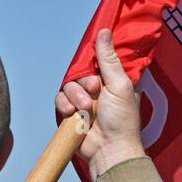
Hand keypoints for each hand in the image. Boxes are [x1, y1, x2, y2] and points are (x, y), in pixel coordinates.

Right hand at [55, 28, 145, 180]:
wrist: (109, 150)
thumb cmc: (121, 120)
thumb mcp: (119, 84)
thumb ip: (108, 59)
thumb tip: (104, 31)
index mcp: (111, 80)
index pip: (96, 61)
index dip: (94, 65)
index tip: (99, 72)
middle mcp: (96, 89)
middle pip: (79, 73)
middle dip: (84, 83)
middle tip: (95, 93)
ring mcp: (82, 102)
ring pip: (67, 86)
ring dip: (75, 96)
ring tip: (85, 110)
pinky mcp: (69, 115)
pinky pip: (59, 101)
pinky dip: (64, 106)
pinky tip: (71, 114)